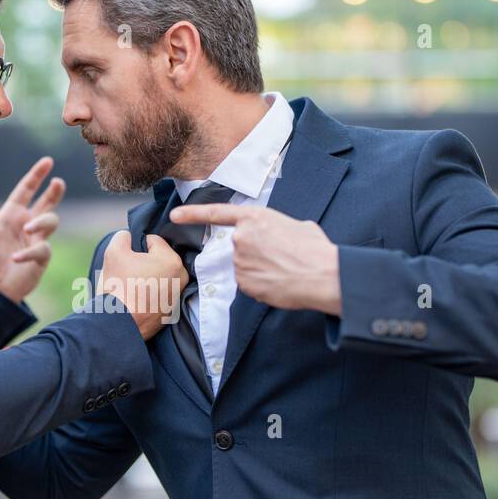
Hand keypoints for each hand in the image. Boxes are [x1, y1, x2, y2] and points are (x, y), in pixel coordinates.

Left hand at [0, 156, 64, 303]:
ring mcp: (36, 241)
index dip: (36, 175)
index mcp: (12, 215)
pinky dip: (29, 252)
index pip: (26, 190)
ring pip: (51, 221)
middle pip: (47, 203)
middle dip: (53, 191)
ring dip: (42, 222)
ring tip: (27, 229)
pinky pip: (42, 249)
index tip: (47, 161)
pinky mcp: (40, 258)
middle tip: (57, 182)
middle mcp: (26, 225)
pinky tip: (15, 258)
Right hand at [96, 231, 187, 340]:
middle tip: (129, 273)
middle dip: (145, 262)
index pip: (153, 240)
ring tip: (132, 287)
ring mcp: (178, 296)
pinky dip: (151, 294)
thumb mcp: (114, 252)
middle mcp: (181, 277)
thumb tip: (129, 237)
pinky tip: (137, 299)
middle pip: (159, 259)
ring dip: (148, 277)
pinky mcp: (172, 311)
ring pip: (160, 276)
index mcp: (172, 260)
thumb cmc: (118, 286)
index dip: (136, 246)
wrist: (118, 324)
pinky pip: (160, 293)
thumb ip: (123, 236)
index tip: (127, 259)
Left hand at [168, 204, 341, 314]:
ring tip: (284, 270)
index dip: (193, 214)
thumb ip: (275, 228)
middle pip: (240, 247)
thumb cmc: (315, 249)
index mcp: (255, 218)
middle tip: (281, 257)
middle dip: (257, 253)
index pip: (217, 213)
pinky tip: (279, 282)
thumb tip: (277, 237)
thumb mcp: (296, 225)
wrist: (322, 275)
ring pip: (244, 267)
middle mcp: (241, 238)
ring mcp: (240, 262)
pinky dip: (261, 284)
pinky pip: (249, 284)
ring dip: (260, 269)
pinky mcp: (244, 283)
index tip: (175, 215)